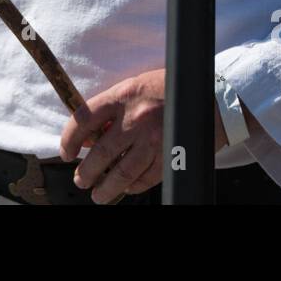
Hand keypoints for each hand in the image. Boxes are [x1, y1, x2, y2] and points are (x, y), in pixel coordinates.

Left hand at [58, 69, 232, 203]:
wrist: (214, 97)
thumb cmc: (171, 89)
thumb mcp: (137, 86)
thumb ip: (114, 108)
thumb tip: (90, 136)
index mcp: (125, 95)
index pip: (85, 118)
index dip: (70, 138)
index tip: (66, 152)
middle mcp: (137, 118)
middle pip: (101, 152)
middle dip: (86, 172)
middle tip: (80, 179)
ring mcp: (154, 140)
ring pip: (121, 172)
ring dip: (105, 187)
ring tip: (97, 194)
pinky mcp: (170, 157)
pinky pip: (145, 179)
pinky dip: (132, 187)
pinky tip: (126, 189)